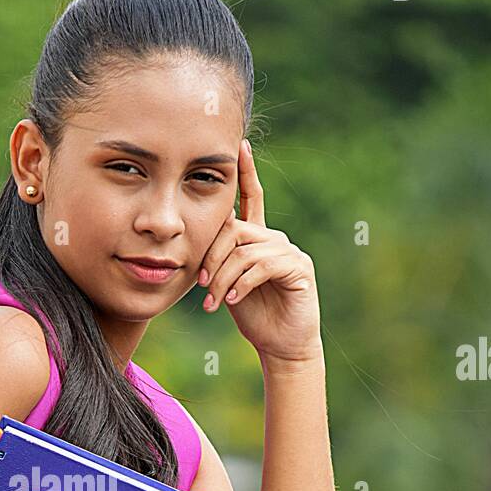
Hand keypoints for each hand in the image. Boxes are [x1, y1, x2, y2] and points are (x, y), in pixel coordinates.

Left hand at [197, 139, 322, 363]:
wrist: (281, 345)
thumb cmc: (253, 316)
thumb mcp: (226, 284)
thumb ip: (216, 261)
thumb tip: (193, 248)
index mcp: (256, 238)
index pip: (251, 198)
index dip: (246, 172)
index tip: (240, 145)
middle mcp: (274, 238)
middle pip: (234, 229)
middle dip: (211, 256)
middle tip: (200, 283)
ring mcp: (289, 252)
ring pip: (244, 250)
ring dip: (222, 277)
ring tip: (213, 301)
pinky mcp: (298, 269)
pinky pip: (262, 265)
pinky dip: (242, 283)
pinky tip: (233, 300)